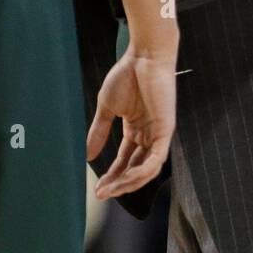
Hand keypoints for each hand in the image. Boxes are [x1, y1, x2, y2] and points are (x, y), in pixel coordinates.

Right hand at [87, 51, 175, 198]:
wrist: (143, 57)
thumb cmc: (126, 76)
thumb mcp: (107, 108)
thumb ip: (99, 132)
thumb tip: (87, 156)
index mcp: (135, 129)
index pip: (125, 160)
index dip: (111, 175)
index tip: (96, 188)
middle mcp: (148, 135)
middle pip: (134, 169)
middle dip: (118, 184)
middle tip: (100, 194)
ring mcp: (158, 134)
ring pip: (146, 170)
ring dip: (128, 182)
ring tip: (110, 190)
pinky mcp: (165, 131)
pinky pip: (155, 160)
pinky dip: (141, 172)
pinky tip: (126, 178)